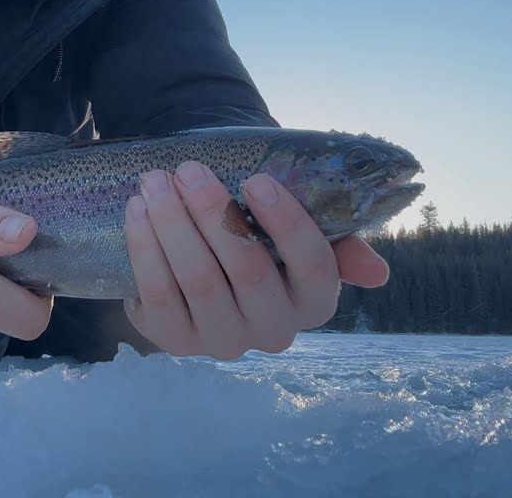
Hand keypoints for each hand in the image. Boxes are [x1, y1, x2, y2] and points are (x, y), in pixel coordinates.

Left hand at [121, 161, 389, 359]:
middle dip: (214, 214)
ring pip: (199, 280)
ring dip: (173, 225)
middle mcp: (274, 330)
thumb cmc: (257, 226)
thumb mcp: (297, 227)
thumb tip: (375, 274)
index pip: (315, 266)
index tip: (257, 178)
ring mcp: (223, 341)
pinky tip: (136, 211)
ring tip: (155, 181)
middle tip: (189, 170)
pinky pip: (157, 294)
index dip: (287, 223)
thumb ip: (337, 239)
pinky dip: (145, 248)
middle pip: (249, 271)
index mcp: (314, 300)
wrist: (204, 248)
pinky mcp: (175, 342)